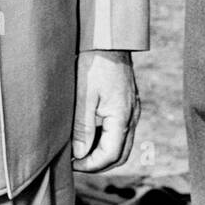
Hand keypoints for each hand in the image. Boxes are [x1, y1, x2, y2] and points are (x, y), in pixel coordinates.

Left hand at [72, 50, 139, 172]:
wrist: (109, 39)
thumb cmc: (94, 63)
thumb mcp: (84, 95)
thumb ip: (83, 127)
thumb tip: (80, 155)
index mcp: (122, 117)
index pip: (110, 155)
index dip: (90, 165)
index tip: (72, 164)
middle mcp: (132, 116)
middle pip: (120, 155)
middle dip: (98, 163)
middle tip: (76, 163)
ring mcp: (133, 110)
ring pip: (123, 144)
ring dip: (103, 152)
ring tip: (80, 150)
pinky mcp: (129, 104)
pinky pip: (122, 130)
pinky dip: (107, 139)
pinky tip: (90, 133)